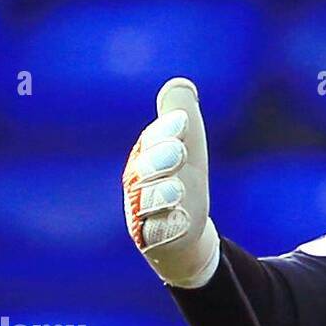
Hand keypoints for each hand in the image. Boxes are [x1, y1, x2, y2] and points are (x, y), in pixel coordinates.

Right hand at [122, 76, 219, 287]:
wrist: (183, 231)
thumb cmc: (181, 180)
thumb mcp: (186, 148)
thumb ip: (181, 118)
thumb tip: (181, 85)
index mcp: (146, 157)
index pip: (152, 141)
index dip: (166, 130)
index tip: (184, 122)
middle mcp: (138, 185)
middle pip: (142, 171)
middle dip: (159, 159)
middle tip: (180, 151)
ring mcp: (143, 214)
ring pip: (146, 204)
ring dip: (162, 194)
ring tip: (179, 189)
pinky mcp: (152, 240)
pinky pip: (156, 234)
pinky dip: (168, 227)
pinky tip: (183, 220)